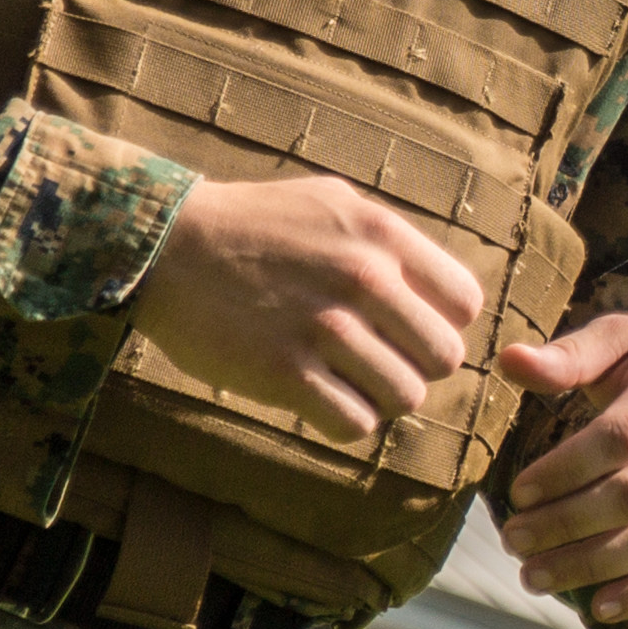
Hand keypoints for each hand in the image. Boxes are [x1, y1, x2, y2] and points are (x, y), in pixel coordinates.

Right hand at [132, 174, 486, 440]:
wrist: (162, 245)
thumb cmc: (253, 225)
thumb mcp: (334, 205)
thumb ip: (390, 242)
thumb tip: (441, 290)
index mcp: (382, 236)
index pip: (465, 304)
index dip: (441, 323)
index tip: (407, 328)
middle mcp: (364, 279)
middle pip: (444, 358)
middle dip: (416, 367)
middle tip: (378, 360)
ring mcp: (324, 328)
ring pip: (405, 398)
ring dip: (380, 397)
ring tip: (345, 378)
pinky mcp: (284, 373)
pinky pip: (354, 423)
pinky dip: (343, 420)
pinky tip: (317, 397)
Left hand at [495, 312, 627, 620]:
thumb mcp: (624, 337)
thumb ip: (569, 354)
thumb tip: (509, 361)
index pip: (623, 437)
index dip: (566, 470)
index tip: (519, 493)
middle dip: (567, 525)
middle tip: (513, 540)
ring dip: (594, 566)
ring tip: (535, 576)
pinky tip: (600, 606)